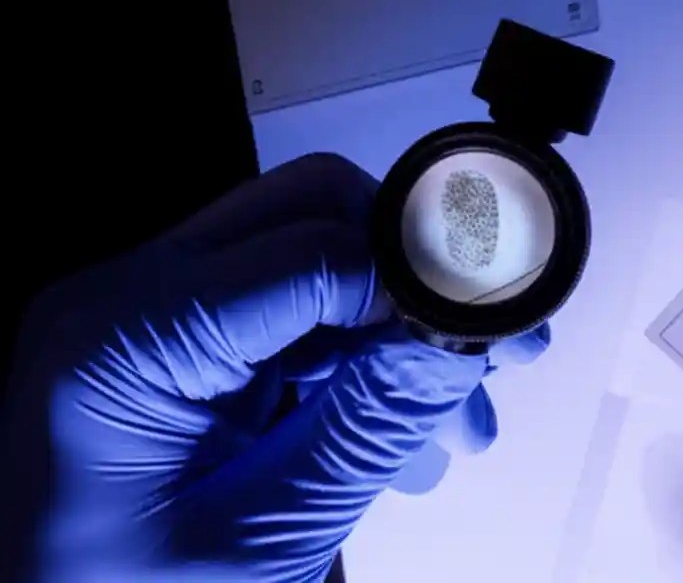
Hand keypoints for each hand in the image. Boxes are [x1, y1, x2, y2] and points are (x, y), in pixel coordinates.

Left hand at [2, 153, 548, 582]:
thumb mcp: (265, 534)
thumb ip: (370, 426)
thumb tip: (467, 332)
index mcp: (123, 341)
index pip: (311, 252)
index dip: (417, 281)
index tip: (493, 334)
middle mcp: (125, 298)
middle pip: (310, 213)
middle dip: (412, 276)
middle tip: (487, 354)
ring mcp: (147, 313)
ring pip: (312, 251)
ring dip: (395, 319)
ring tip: (454, 418)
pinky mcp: (177, 343)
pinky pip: (291, 306)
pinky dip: (358, 351)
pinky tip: (402, 423)